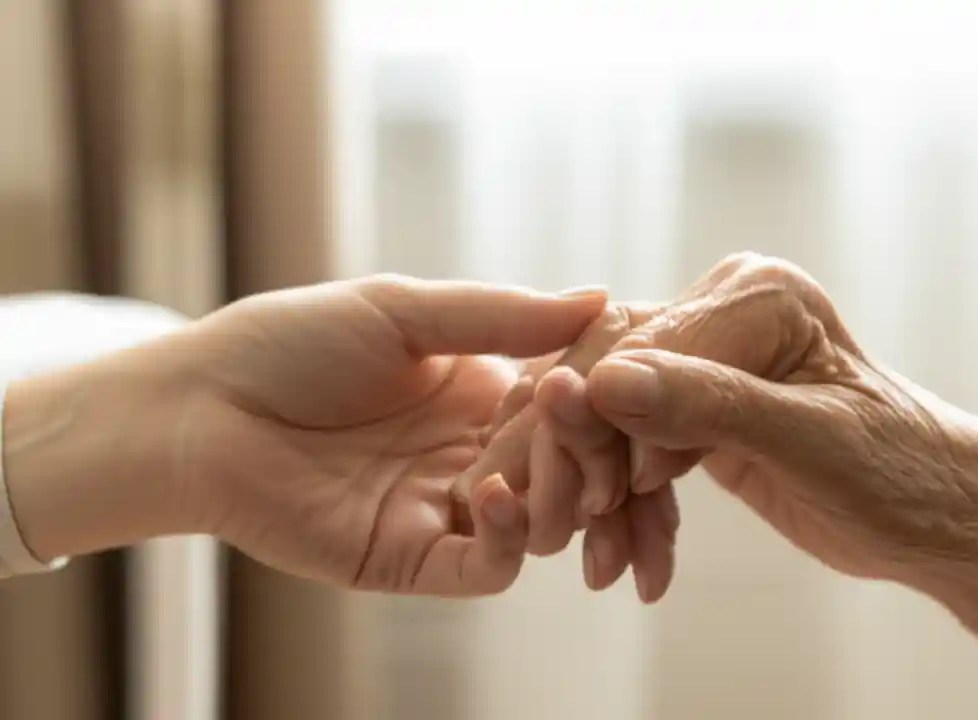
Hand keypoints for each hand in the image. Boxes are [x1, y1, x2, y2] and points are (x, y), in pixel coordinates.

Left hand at [5, 276, 605, 596]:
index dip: (602, 396)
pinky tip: (488, 493)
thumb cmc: (287, 346)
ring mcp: (447, 510)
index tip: (619, 373)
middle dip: (593, 448)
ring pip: (547, 522)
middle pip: (572, 468)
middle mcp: (474, 453)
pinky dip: (508, 538)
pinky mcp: (413, 559)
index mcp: (479, 392)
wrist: (196, 409)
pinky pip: (489, 567)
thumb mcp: (402, 311)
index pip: (572, 405)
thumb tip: (600, 300)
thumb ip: (499, 316)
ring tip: (546, 455)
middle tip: (584, 416)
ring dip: (564, 492)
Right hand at [471, 252, 977, 594]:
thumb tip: (606, 382)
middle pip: (613, 375)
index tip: (599, 491)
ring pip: (612, 421)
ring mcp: (707, 365)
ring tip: (597, 564)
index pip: (648, 344)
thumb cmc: (902, 472)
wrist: (939, 519)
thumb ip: (709, 406)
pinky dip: (625, 510)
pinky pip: (633, 453)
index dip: (606, 415)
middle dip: (583, 457)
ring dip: (598, 496)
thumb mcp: (810, 441)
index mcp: (757, 295)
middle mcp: (723, 315)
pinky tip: (624, 560)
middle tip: (554, 526)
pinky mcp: (698, 414)